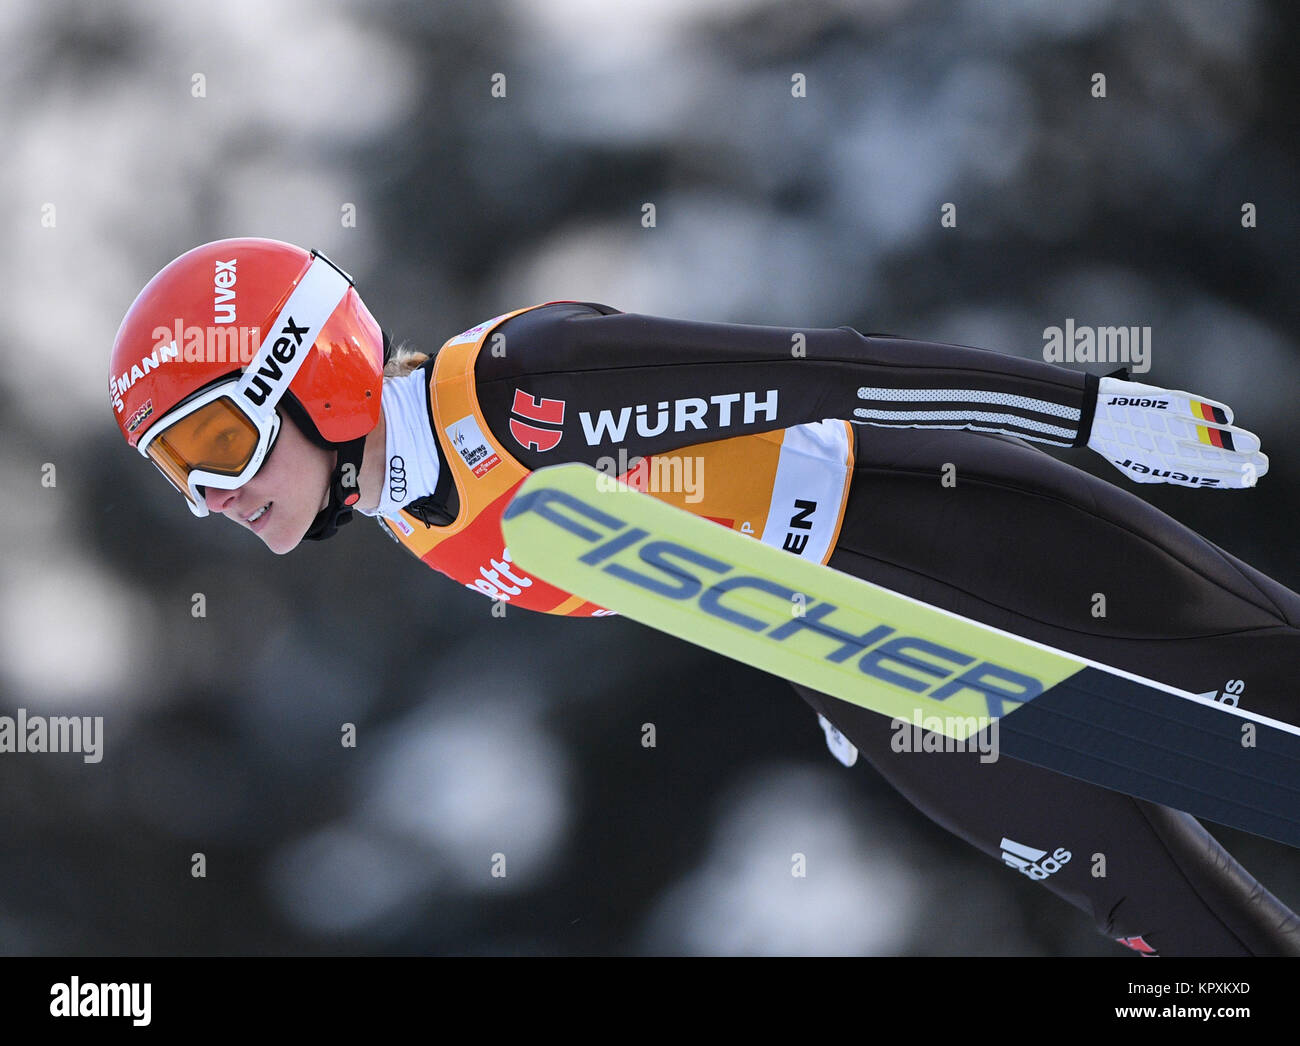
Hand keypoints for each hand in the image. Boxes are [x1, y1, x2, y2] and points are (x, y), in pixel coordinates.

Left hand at [1086, 377, 1267, 489]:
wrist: (1090, 414)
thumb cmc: (1118, 440)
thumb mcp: (1138, 466)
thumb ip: (1167, 472)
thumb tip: (1200, 476)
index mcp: (1157, 468)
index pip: (1199, 477)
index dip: (1226, 479)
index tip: (1249, 480)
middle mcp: (1162, 449)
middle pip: (1207, 459)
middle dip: (1238, 464)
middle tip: (1262, 465)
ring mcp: (1162, 425)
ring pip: (1203, 436)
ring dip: (1231, 441)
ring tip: (1254, 445)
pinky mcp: (1159, 401)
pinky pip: (1188, 407)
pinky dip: (1208, 412)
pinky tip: (1227, 418)